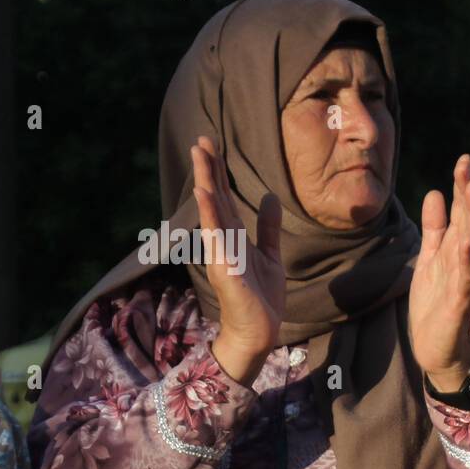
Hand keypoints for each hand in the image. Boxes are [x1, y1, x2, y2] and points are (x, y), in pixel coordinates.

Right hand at [192, 136, 284, 385]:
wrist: (260, 330)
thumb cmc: (261, 296)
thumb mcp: (269, 255)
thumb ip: (266, 228)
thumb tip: (269, 197)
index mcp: (233, 237)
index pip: (224, 198)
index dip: (219, 171)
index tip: (211, 144)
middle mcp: (223, 241)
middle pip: (215, 199)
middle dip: (209, 169)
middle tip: (201, 138)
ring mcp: (222, 254)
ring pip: (213, 213)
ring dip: (207, 184)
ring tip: (200, 157)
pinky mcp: (226, 269)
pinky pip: (217, 239)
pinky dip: (211, 217)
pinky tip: (205, 196)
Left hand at [409, 154, 469, 391]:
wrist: (437, 349)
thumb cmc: (436, 305)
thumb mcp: (430, 259)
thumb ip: (435, 229)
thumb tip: (435, 193)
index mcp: (457, 251)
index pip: (462, 214)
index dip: (461, 188)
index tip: (463, 161)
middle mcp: (466, 263)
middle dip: (469, 196)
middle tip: (468, 168)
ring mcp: (465, 283)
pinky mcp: (460, 305)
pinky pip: (465, 280)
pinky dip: (466, 261)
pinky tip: (465, 242)